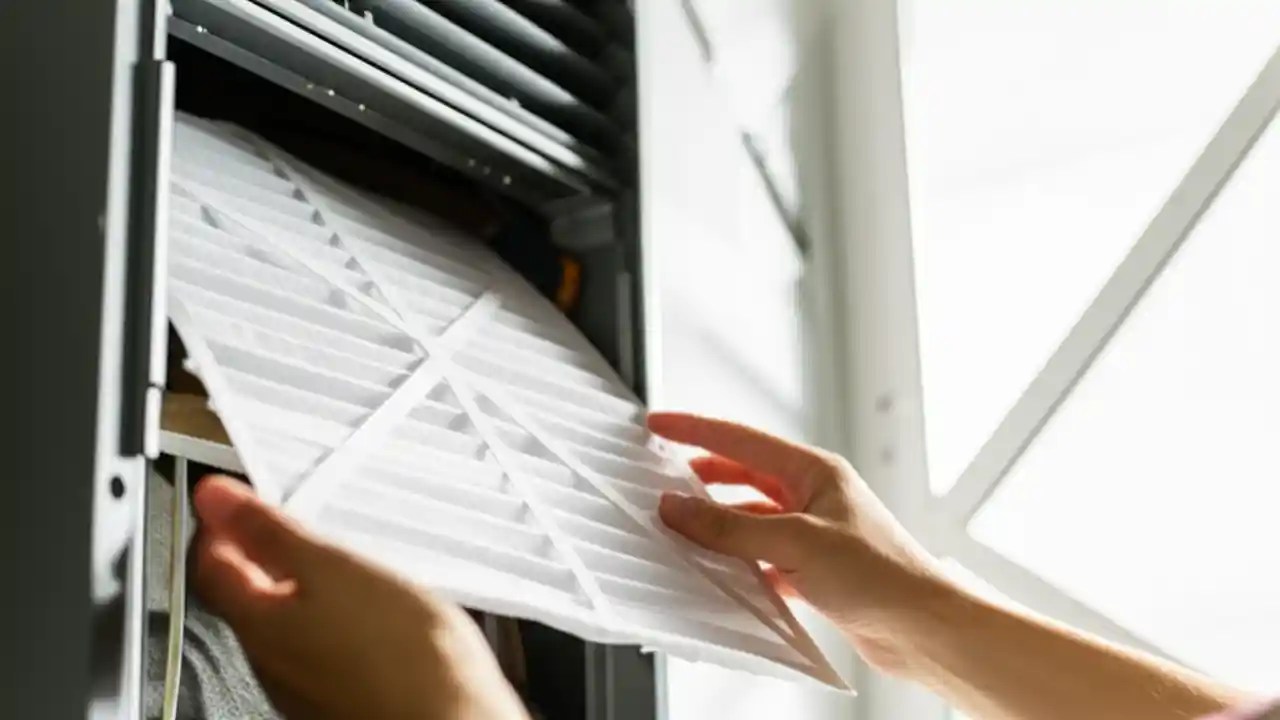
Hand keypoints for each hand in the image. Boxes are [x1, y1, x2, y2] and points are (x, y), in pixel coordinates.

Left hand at [192, 475, 528, 719]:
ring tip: (343, 560)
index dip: (219, 524)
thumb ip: (270, 533)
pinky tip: (373, 611)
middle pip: (248, 598)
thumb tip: (214, 498)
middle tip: (295, 519)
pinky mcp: (346, 697)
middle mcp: (273, 663)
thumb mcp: (332, 568)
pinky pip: (327, 648)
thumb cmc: (401, 654)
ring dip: (307, 587)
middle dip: (264, 554)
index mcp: (259, 625)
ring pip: (290, 624)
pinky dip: (338, 619)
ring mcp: (309, 687)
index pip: (209, 566)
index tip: (240, 496)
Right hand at [650, 412, 950, 675]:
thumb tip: (679, 508)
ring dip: (718, 524)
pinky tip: (717, 571)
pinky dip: (737, 561)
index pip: (740, 439)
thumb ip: (731, 528)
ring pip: (750, 519)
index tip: (659, 425)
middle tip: (661, 474)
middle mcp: (813, 496)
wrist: (924, 628)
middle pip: (743, 475)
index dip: (695, 430)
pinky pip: (762, 556)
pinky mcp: (814, 570)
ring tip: (680, 527)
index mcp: (814, 471)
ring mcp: (813, 533)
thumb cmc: (883, 575)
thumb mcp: (796, 543)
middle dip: (702, 475)